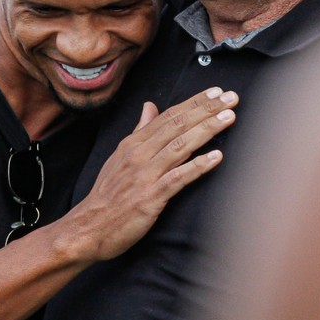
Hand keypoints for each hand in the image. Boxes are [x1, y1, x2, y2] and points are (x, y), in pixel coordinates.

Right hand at [63, 87, 236, 261]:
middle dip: (206, 109)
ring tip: (228, 117)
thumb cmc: (107, 196)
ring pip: (181, 145)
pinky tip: (216, 157)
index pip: (169, 116)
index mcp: (133, 144)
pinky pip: (178, 178)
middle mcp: (140, 154)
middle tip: (230, 97)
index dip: (194, 102)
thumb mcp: (119, 156)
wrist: (89, 227)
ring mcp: (145, 175)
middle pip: (178, 125)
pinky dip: (197, 166)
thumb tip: (149, 107)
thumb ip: (139, 131)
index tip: (215, 92)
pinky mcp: (151, 196)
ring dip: (207, 129)